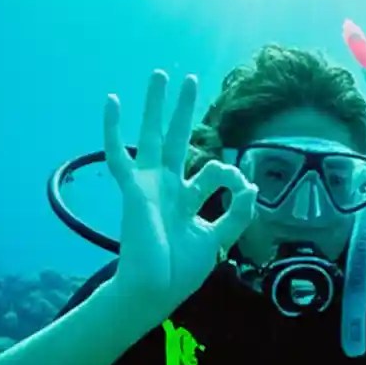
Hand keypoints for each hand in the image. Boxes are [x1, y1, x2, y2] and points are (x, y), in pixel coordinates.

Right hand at [103, 70, 257, 319]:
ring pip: (152, 136)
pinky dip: (113, 129)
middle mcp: (166, 187)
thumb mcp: (218, 240)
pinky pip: (118, 155)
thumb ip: (237, 213)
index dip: (235, 174)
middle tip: (189, 78)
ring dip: (156, 105)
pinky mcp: (134, 190)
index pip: (213, 171)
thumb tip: (253, 185)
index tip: (245, 188)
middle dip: (183, 109)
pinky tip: (112, 101)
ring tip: (160, 74)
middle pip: (177, 138)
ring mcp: (149, 186)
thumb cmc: (179, 271)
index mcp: (186, 200)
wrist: (153, 290)